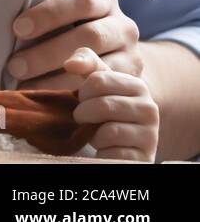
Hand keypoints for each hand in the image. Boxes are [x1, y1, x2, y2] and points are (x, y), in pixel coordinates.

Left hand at [9, 0, 143, 87]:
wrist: (112, 58)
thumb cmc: (74, 22)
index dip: (49, 13)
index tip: (17, 27)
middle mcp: (124, 26)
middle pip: (87, 37)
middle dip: (46, 51)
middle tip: (13, 63)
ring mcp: (131, 57)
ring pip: (94, 67)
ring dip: (54, 77)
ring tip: (21, 83)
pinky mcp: (129, 85)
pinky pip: (100, 91)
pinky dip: (69, 94)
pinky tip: (43, 98)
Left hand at [67, 47, 158, 161]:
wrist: (122, 143)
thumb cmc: (105, 108)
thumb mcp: (97, 82)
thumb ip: (86, 63)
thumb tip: (70, 64)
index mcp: (138, 86)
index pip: (98, 80)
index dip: (83, 92)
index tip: (84, 100)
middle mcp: (150, 109)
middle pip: (103, 105)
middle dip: (84, 114)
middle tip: (84, 119)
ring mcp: (150, 135)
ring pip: (108, 132)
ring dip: (93, 134)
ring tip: (96, 133)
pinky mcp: (143, 158)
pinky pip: (113, 153)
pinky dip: (102, 152)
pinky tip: (106, 148)